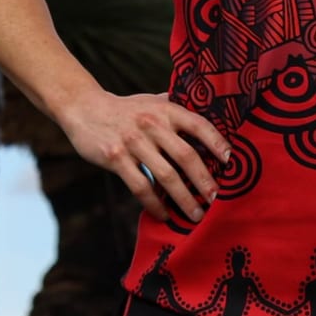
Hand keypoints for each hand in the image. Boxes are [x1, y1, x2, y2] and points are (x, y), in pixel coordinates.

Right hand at [59, 89, 231, 223]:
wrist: (84, 108)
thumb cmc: (126, 108)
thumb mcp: (152, 101)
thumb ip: (176, 108)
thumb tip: (209, 115)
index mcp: (166, 109)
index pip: (198, 124)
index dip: (217, 142)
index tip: (231, 161)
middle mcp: (152, 124)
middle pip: (186, 155)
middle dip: (204, 180)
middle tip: (217, 199)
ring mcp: (133, 142)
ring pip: (165, 176)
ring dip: (183, 198)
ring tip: (195, 214)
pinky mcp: (116, 158)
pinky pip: (140, 186)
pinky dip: (154, 204)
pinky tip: (164, 214)